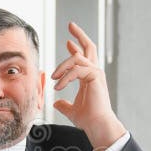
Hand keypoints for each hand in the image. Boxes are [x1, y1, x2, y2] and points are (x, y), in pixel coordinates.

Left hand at [51, 22, 126, 150]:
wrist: (96, 125)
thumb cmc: (88, 119)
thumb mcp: (71, 109)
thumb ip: (64, 104)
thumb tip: (56, 103)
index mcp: (90, 77)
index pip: (84, 56)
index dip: (76, 47)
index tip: (68, 41)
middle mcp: (94, 72)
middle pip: (89, 46)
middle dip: (79, 34)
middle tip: (70, 25)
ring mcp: (96, 73)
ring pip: (77, 58)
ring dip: (63, 65)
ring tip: (54, 77)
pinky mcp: (95, 77)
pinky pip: (77, 70)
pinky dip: (66, 77)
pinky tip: (59, 86)